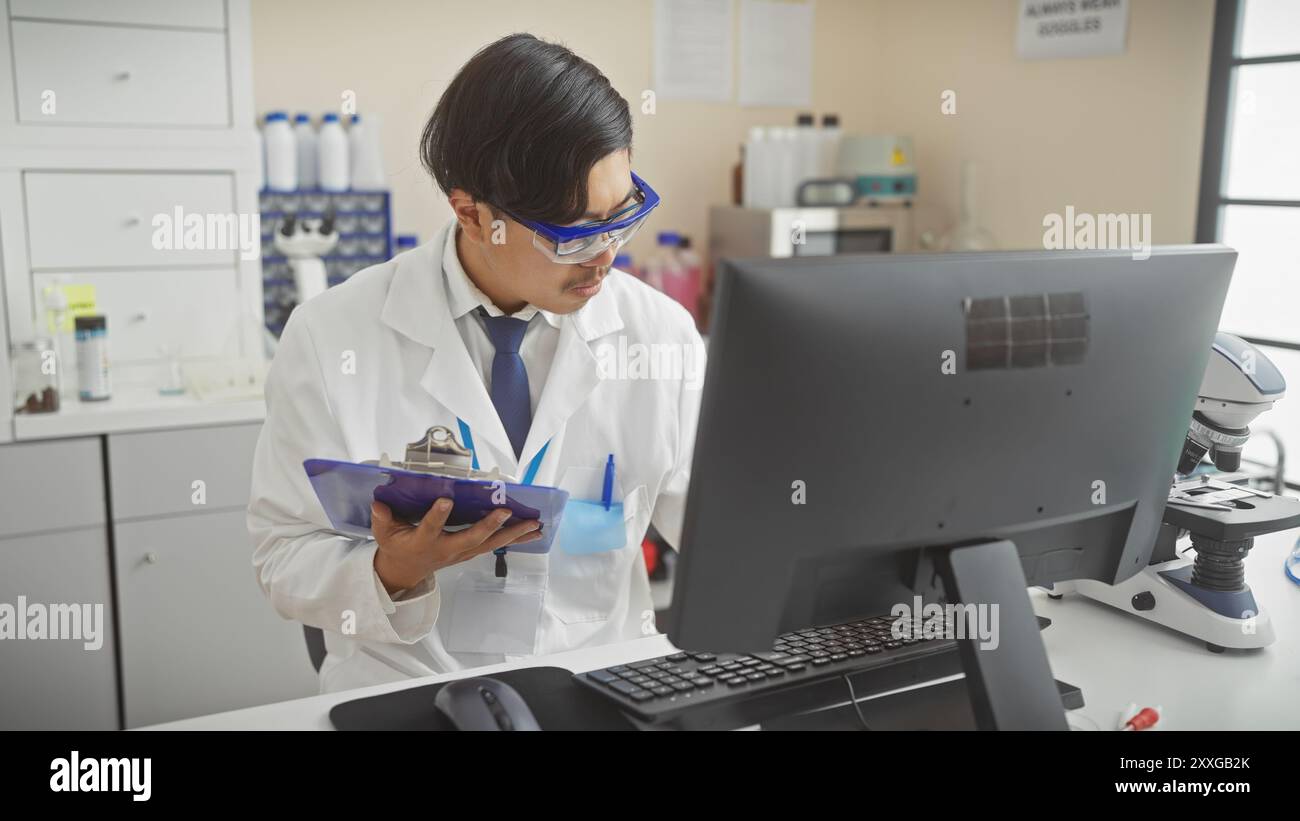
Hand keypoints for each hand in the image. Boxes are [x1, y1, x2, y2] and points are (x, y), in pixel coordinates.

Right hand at [370, 499, 540, 593]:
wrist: (405, 571)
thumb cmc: (396, 546)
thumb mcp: (383, 533)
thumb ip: (382, 518)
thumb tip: (379, 503)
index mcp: (424, 541)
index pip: (430, 528)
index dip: (438, 516)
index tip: (446, 501)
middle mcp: (447, 548)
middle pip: (471, 539)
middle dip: (489, 526)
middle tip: (506, 512)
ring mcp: (462, 552)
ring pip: (490, 544)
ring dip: (514, 535)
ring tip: (535, 525)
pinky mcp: (472, 551)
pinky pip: (496, 545)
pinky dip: (516, 539)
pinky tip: (534, 532)